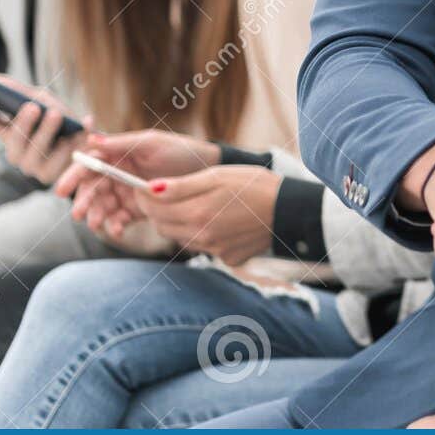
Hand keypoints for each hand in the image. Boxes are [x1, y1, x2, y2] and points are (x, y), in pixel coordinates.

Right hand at [0, 76, 89, 185]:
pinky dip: (78, 137)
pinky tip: (87, 121)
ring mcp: (32, 165)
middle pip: (14, 138)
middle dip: (23, 122)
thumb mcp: (42, 101)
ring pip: (37, 150)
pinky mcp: (51, 175)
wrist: (86, 146)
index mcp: (8, 132)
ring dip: (47, 131)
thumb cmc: (60, 120)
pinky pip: (64, 156)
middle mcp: (15, 150)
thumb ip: (22, 92)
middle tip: (32, 106)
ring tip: (56, 113)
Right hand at [55, 129, 222, 239]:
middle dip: (84, 202)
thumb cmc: (180, 149)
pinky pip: (121, 218)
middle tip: (79, 214)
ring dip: (97, 215)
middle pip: (93, 189)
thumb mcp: (151, 143)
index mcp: (118, 155)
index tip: (62, 190)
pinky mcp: (139, 209)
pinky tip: (117, 229)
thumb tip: (91, 138)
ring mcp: (128, 193)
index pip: (89, 165)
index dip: (73, 176)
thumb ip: (121, 143)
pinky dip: (116, 225)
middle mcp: (119, 174)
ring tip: (98, 224)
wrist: (208, 170)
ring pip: (104, 206)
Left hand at [138, 166, 282, 265]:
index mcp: (196, 213)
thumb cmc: (255, 185)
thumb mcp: (217, 176)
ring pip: (181, 237)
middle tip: (168, 194)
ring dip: (180, 222)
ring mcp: (214, 250)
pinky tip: (220, 220)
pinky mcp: (227, 258)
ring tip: (198, 204)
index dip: (144, 196)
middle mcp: (201, 237)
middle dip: (159, 210)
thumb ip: (182, 186)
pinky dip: (203, 234)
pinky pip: (204, 247)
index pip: (153, 209)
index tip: (144, 186)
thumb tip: (150, 189)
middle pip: (163, 226)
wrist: (291, 210)